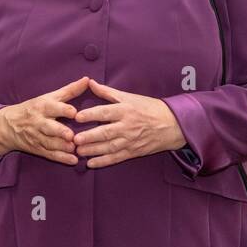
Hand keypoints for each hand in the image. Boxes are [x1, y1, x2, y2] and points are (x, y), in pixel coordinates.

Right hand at [0, 76, 87, 164]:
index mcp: (43, 107)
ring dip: (62, 147)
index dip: (63, 110)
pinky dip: (61, 158)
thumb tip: (88, 79)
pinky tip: (72, 161)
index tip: (74, 112)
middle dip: (59, 132)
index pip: (52, 108)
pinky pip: (49, 154)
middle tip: (71, 135)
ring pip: (49, 143)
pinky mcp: (38, 149)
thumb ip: (70, 90)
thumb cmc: (34, 108)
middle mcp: (39, 122)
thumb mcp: (49, 97)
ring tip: (75, 149)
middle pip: (48, 127)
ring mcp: (37, 136)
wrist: (8, 125)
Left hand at [72, 78, 186, 167]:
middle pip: (106, 132)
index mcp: (126, 110)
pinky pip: (116, 158)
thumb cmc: (149, 108)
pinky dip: (103, 161)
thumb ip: (107, 92)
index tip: (77, 116)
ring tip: (78, 151)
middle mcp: (127, 126)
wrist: (172, 125)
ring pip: (109, 147)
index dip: (91, 114)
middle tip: (75, 138)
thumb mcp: (129, 97)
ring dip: (93, 150)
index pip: (106, 112)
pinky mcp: (133, 152)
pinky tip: (91, 163)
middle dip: (90, 136)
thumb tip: (90, 82)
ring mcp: (130, 140)